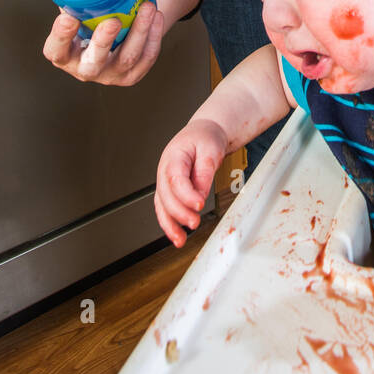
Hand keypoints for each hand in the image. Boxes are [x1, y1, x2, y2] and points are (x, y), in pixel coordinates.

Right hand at [42, 0, 163, 86]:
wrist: (110, 38)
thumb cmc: (88, 20)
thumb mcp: (78, 12)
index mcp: (65, 55)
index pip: (57, 50)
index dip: (61, 36)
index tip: (68, 17)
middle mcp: (85, 69)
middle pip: (93, 62)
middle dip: (103, 42)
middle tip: (112, 22)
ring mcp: (110, 75)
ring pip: (127, 58)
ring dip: (139, 31)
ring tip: (147, 7)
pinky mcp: (131, 76)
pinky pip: (146, 58)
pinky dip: (153, 36)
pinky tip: (156, 16)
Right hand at [155, 118, 227, 246]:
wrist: (203, 133)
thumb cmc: (205, 138)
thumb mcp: (211, 148)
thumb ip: (205, 171)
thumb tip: (201, 194)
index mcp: (174, 156)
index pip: (175, 178)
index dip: (186, 193)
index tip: (199, 203)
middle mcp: (164, 170)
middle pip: (166, 195)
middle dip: (179, 212)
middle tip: (195, 222)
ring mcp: (164, 181)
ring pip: (162, 206)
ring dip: (170, 224)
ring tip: (180, 240)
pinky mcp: (170, 191)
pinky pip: (166, 209)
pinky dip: (170, 224)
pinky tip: (177, 236)